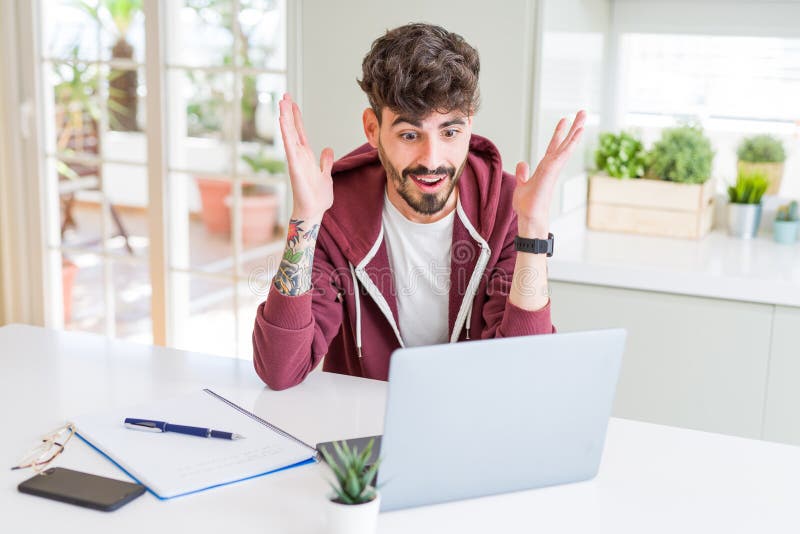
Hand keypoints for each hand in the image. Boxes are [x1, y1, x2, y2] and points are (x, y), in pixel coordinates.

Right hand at [278, 93, 333, 219]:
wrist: (314, 211)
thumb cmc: (318, 197)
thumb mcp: (326, 175)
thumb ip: (325, 162)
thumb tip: (328, 150)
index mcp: (307, 156)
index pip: (300, 132)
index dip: (296, 118)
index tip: (292, 103)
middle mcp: (299, 156)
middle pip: (293, 129)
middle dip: (289, 113)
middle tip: (284, 96)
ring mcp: (296, 160)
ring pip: (289, 134)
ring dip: (286, 118)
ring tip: (282, 102)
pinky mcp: (295, 166)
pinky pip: (289, 146)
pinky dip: (286, 132)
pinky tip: (283, 120)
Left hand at [513, 110, 585, 235]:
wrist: (529, 218)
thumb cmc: (527, 206)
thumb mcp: (522, 185)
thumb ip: (523, 174)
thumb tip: (522, 163)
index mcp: (545, 168)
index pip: (554, 147)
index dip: (559, 134)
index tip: (564, 120)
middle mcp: (551, 167)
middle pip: (564, 144)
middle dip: (573, 128)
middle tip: (582, 112)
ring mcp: (553, 170)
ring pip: (566, 148)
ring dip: (574, 133)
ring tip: (583, 118)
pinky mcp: (551, 174)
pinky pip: (561, 157)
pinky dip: (568, 146)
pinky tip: (575, 135)